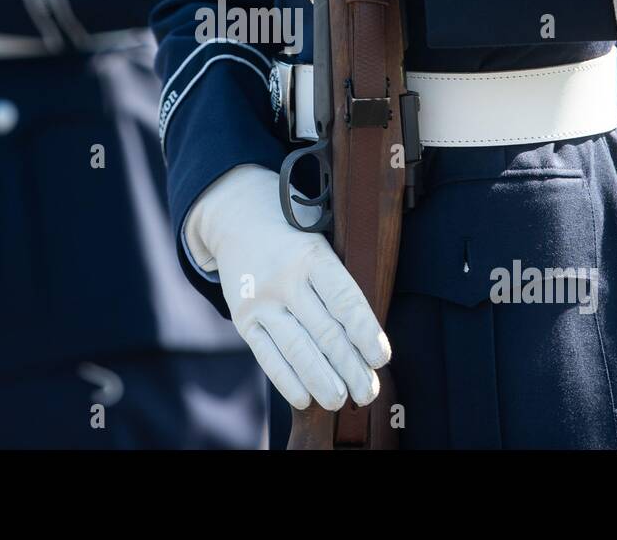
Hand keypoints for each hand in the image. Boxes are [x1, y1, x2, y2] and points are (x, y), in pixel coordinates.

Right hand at [184, 165, 390, 410]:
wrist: (235, 217)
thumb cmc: (292, 235)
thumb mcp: (320, 239)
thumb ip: (338, 280)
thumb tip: (366, 338)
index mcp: (312, 256)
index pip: (345, 301)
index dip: (366, 333)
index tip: (381, 359)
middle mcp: (285, 279)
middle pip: (324, 332)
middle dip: (350, 368)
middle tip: (368, 392)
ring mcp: (261, 301)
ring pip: (296, 349)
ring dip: (322, 381)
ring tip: (341, 401)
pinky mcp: (242, 318)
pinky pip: (266, 356)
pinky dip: (287, 381)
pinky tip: (305, 399)